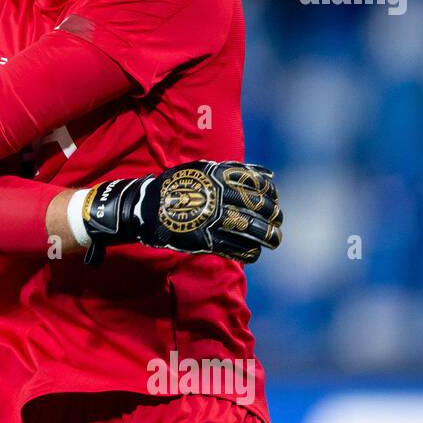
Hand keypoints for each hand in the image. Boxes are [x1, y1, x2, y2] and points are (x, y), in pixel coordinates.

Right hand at [79, 160, 282, 264]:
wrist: (146, 207)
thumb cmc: (175, 186)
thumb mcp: (203, 169)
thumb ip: (234, 172)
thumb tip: (267, 174)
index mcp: (220, 178)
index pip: (258, 185)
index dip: (270, 194)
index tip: (273, 199)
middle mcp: (221, 198)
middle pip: (260, 208)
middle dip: (273, 216)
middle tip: (276, 221)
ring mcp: (215, 220)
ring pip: (253, 230)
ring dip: (268, 236)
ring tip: (273, 239)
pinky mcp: (208, 240)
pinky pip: (238, 249)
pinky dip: (250, 252)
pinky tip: (254, 252)